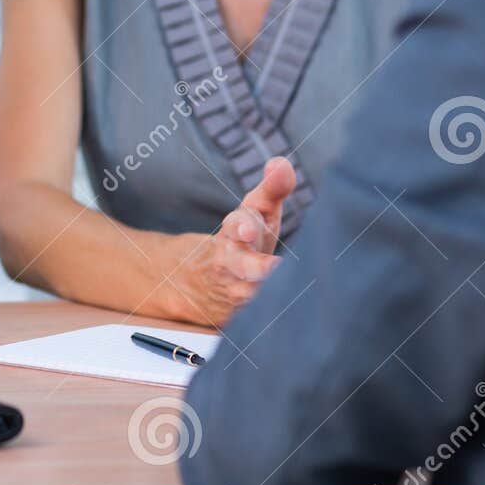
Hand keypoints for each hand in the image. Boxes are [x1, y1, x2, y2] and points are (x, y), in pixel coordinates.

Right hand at [158, 157, 296, 326]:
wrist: (194, 283)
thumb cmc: (242, 242)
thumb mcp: (254, 214)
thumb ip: (272, 190)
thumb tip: (281, 163)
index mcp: (234, 233)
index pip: (238, 224)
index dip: (244, 226)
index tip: (249, 229)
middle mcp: (229, 263)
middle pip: (240, 265)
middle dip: (255, 267)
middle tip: (273, 269)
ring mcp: (231, 294)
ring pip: (246, 297)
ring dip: (262, 295)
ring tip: (283, 291)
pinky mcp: (235, 321)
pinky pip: (252, 320)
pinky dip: (267, 318)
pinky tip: (289, 317)